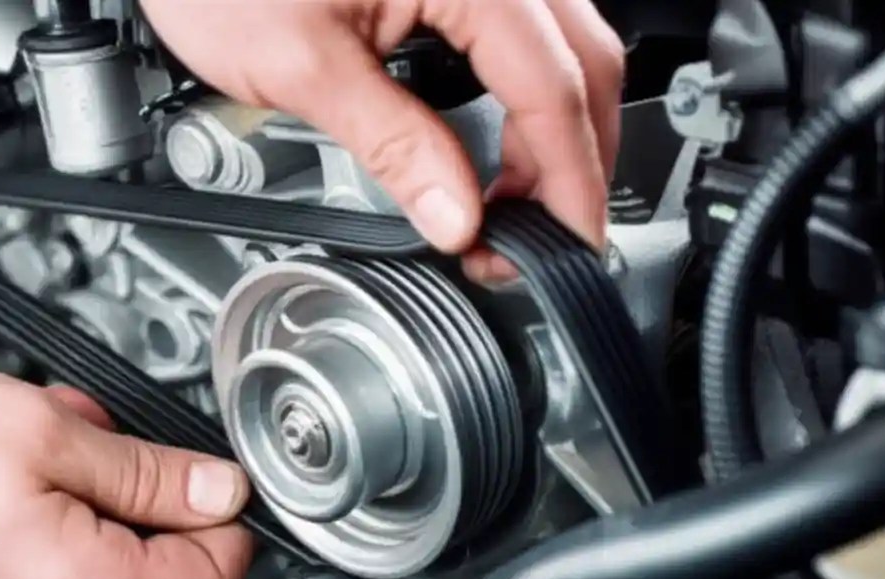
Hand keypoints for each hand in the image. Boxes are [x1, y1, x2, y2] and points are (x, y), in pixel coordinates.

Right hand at [0, 358, 252, 578]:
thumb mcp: (46, 431)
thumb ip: (152, 472)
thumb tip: (219, 491)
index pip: (213, 578)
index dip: (228, 517)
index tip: (217, 473)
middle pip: (155, 568)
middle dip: (140, 486)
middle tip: (95, 429)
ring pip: (96, 553)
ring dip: (85, 484)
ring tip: (33, 432)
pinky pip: (45, 557)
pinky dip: (44, 503)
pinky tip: (1, 458)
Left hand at [141, 0, 624, 281]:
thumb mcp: (304, 68)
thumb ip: (394, 145)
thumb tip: (456, 214)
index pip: (553, 86)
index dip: (569, 178)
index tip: (569, 239)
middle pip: (580, 63)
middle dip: (573, 159)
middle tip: (542, 235)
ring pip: (562, 46)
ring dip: (554, 127)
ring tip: (519, 200)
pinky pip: (523, 32)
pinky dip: (525, 92)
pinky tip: (500, 139)